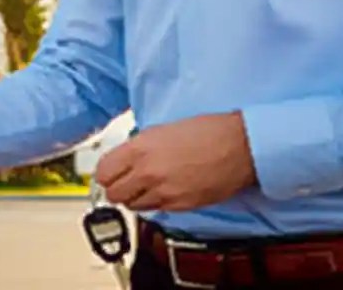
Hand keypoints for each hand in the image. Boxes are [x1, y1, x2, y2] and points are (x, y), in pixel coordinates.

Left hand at [95, 111, 256, 211]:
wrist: (239, 146)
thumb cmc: (206, 132)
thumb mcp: (161, 131)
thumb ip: (138, 147)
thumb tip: (124, 159)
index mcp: (139, 149)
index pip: (103, 172)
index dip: (106, 173)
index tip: (111, 173)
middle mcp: (147, 172)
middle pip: (113, 194)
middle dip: (118, 188)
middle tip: (127, 182)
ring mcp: (163, 192)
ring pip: (132, 205)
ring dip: (136, 197)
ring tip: (148, 186)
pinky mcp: (179, 206)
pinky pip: (155, 210)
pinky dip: (155, 203)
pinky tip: (165, 191)